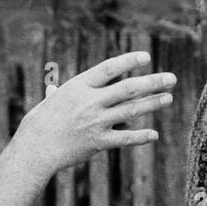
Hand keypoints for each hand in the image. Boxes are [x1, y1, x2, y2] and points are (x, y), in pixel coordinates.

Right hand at [13, 51, 175, 171]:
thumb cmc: (37, 124)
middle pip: (128, 88)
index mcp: (79, 86)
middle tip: (171, 78)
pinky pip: (125, 139)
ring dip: (153, 103)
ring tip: (168, 98)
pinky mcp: (98, 142)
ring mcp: (96, 122)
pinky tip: (153, 135)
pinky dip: (140, 137)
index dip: (129, 61)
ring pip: (131, 110)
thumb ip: (55, 95)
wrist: (34, 148)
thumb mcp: (47, 103)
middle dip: (152, 82)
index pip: (110, 68)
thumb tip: (52, 91)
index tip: (146, 57)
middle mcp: (90, 101)